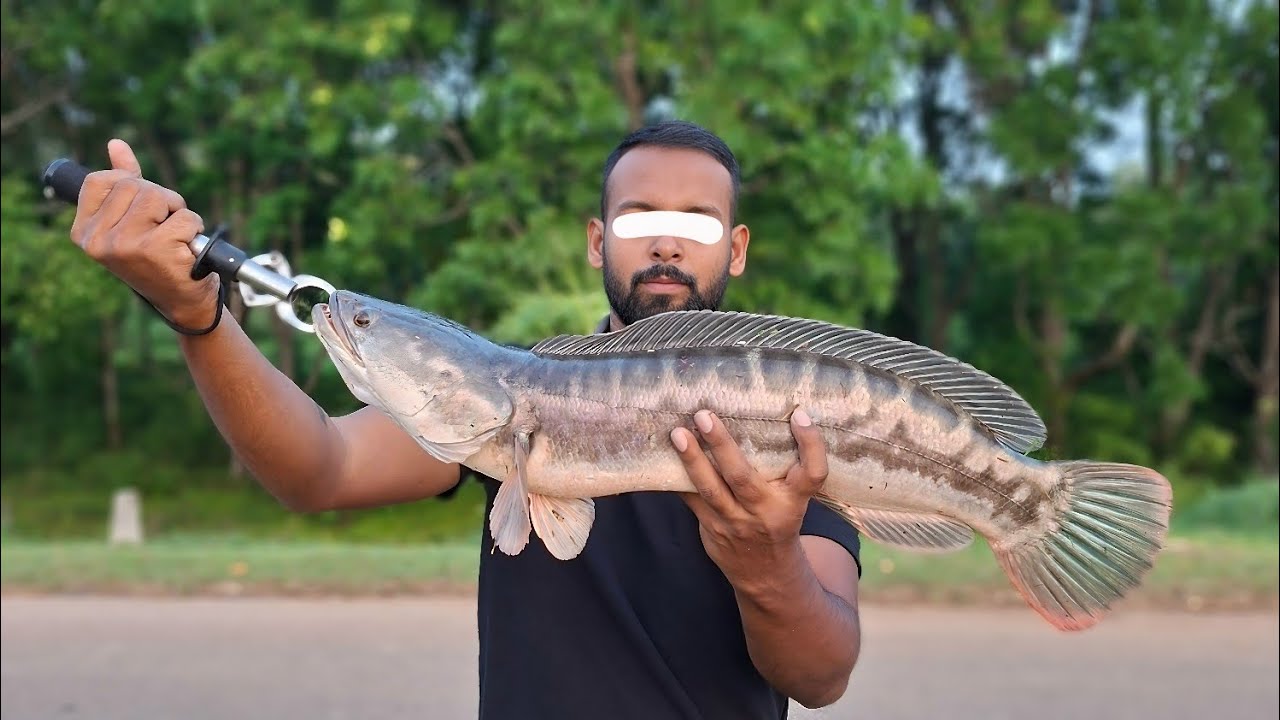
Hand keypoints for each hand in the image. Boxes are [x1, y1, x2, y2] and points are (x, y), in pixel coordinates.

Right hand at [69, 139, 217, 328]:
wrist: (183, 300)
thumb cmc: (158, 258)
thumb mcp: (133, 218)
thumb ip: (123, 181)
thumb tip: (116, 144)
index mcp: (84, 231)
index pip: (102, 179)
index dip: (131, 184)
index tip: (143, 207)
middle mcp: (98, 240)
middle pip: (133, 185)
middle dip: (160, 198)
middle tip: (164, 225)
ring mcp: (124, 245)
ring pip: (157, 197)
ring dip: (177, 211)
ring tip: (175, 236)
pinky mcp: (154, 250)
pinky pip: (183, 216)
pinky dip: (194, 227)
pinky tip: (186, 249)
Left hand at [670, 407, 828, 588]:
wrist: (768, 577)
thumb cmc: (781, 521)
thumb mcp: (794, 498)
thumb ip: (785, 467)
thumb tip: (771, 415)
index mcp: (794, 501)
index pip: (812, 474)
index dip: (810, 445)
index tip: (800, 415)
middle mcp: (766, 512)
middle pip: (743, 477)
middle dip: (721, 445)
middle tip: (704, 415)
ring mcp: (736, 524)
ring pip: (710, 490)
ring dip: (691, 460)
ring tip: (678, 433)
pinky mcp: (712, 530)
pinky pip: (692, 501)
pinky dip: (678, 479)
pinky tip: (664, 456)